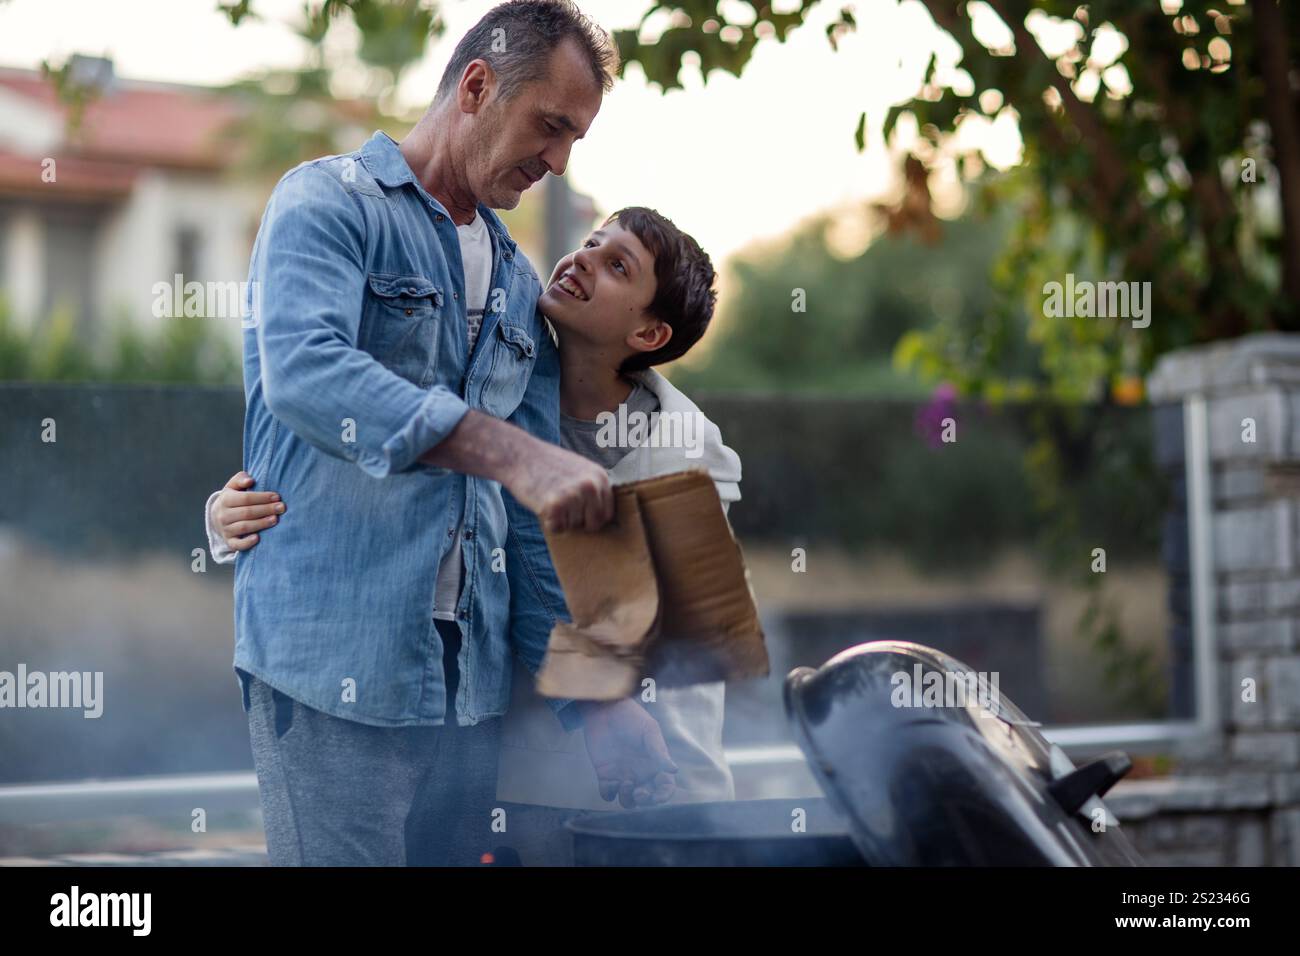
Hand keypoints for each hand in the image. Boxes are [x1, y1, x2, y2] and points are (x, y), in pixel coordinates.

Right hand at [213, 471, 283, 551]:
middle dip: (266, 510)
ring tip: (275, 519)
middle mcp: (223, 515)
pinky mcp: (229, 541)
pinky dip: (246, 542)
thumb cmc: (232, 499)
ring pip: (244, 527)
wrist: (217, 517)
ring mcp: (225, 529)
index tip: (277, 497)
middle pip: (247, 512)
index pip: (246, 498)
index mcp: (225, 499)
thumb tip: (250, 481)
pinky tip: (258, 538)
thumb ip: (240, 479)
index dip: (262, 497)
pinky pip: (237, 544)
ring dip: (261, 524)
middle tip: (282, 508)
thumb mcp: (233, 486)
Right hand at [418, 410, 613, 533]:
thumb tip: (604, 519)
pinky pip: (557, 529)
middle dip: (579, 522)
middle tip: (562, 508)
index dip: (592, 518)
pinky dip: (548, 523)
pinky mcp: (555, 505)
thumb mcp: (580, 469)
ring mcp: (573, 495)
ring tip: (549, 498)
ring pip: (574, 527)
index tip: (579, 514)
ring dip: (562, 520)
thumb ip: (594, 489)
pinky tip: (542, 504)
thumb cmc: (548, 465)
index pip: (607, 513)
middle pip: (594, 524)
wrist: (519, 455)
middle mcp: (591, 486)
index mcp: (600, 477)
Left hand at [579, 698, 677, 807]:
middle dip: (645, 800)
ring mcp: (623, 775)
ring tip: (624, 783)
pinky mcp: (605, 775)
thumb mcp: (649, 731)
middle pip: (647, 798)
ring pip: (628, 800)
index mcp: (655, 764)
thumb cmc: (631, 717)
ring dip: (627, 798)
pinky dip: (609, 793)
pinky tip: (610, 781)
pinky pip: (608, 794)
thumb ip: (659, 751)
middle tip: (639, 792)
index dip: (664, 795)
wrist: (605, 710)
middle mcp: (640, 773)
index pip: (664, 786)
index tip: (658, 797)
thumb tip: (674, 770)